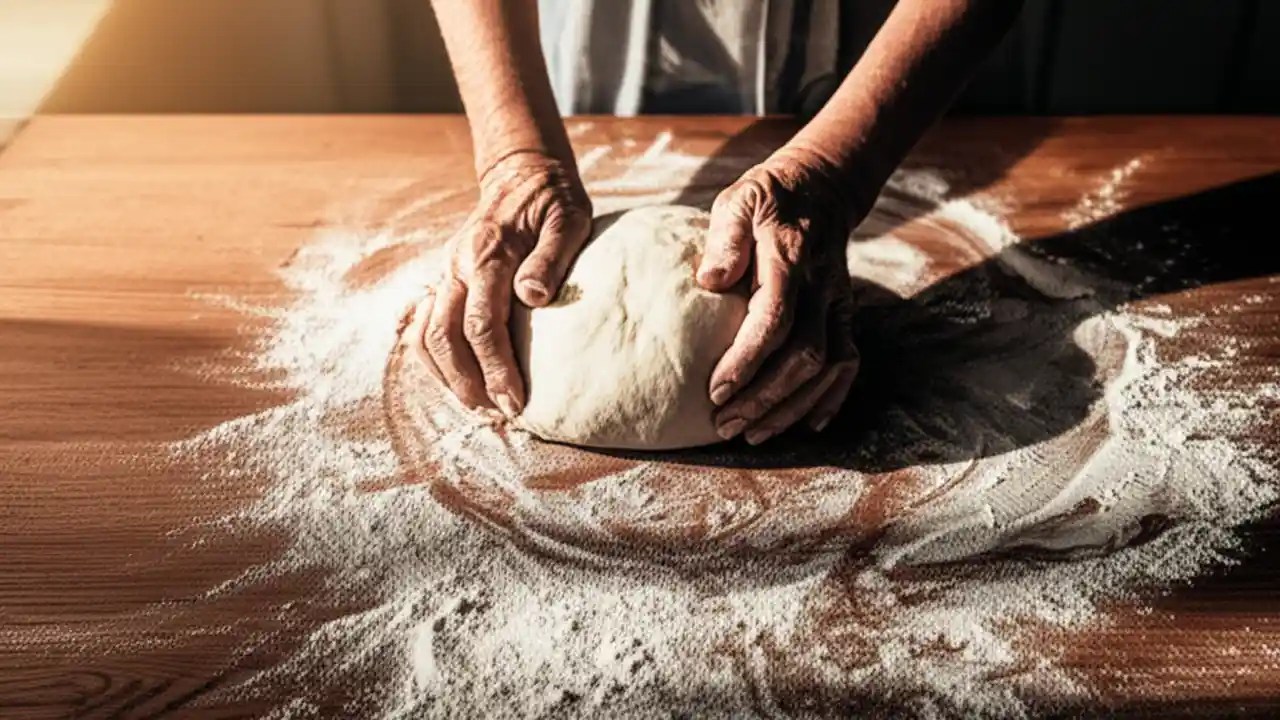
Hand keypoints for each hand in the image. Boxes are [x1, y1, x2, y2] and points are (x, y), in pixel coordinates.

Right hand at [420, 151, 591, 415]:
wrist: (521, 172)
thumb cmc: (554, 200)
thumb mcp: (569, 219)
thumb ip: (552, 257)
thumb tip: (534, 296)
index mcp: (488, 254)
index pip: (481, 324)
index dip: (496, 368)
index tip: (516, 402)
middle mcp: (457, 265)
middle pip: (443, 336)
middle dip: (466, 383)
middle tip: (497, 414)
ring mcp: (446, 272)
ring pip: (424, 334)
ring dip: (446, 376)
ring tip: (477, 405)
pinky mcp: (444, 278)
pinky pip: (422, 323)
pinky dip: (430, 355)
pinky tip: (452, 379)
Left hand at [697, 147, 860, 444]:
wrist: (822, 187)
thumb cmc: (768, 198)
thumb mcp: (740, 200)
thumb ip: (726, 237)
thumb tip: (709, 279)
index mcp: (791, 259)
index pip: (775, 319)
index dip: (747, 360)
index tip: (716, 390)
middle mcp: (822, 287)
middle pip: (803, 355)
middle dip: (764, 397)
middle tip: (725, 423)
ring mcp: (838, 303)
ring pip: (827, 368)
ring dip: (790, 407)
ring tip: (751, 433)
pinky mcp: (846, 314)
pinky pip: (848, 363)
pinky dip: (830, 398)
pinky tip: (805, 425)